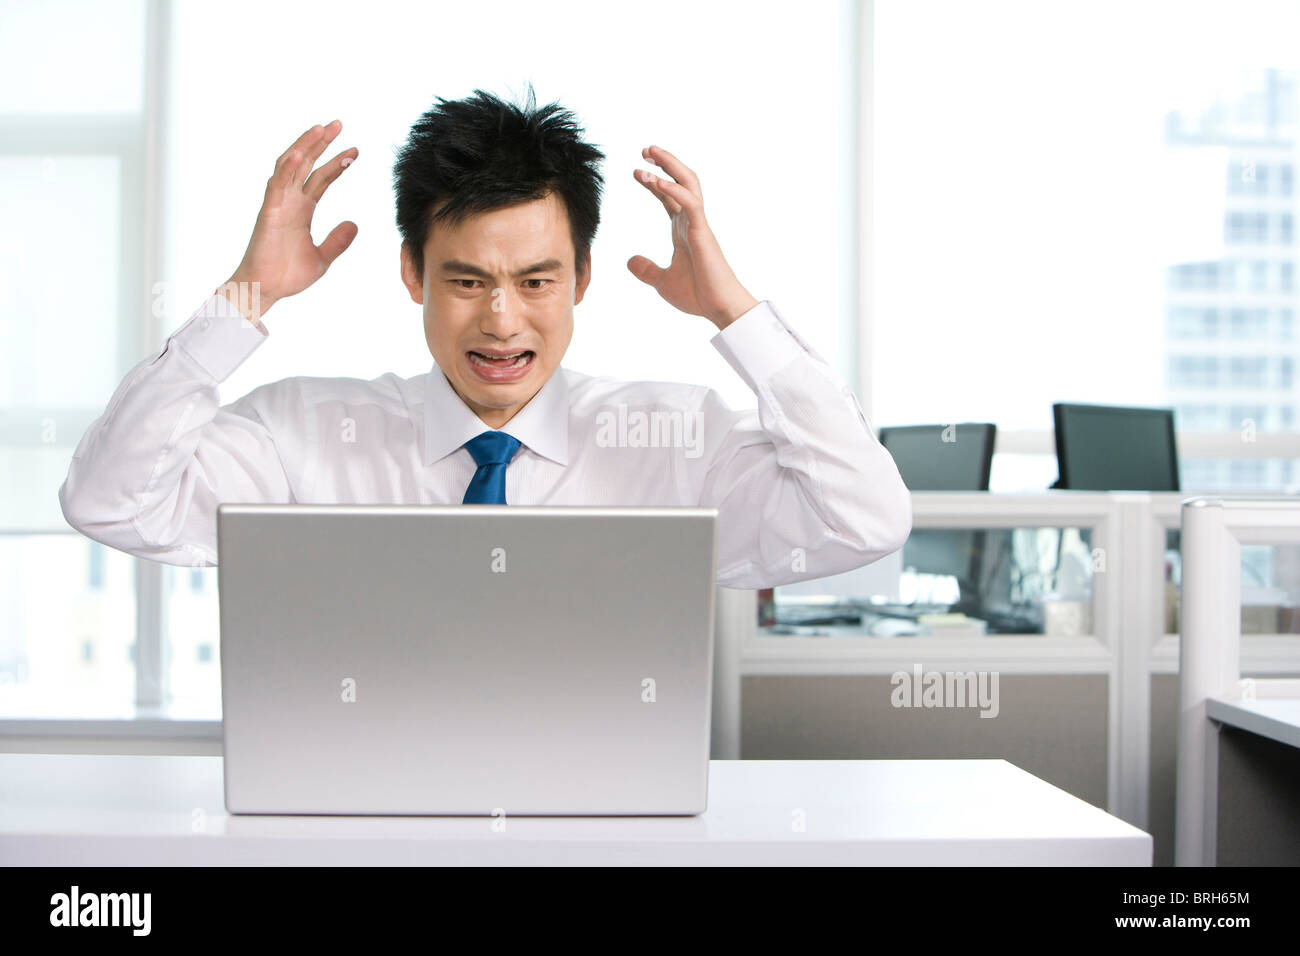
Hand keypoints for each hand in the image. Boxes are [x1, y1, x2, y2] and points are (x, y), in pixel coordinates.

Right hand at [220, 120, 358, 322]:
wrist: (266, 290)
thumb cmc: (287, 274)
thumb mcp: (323, 258)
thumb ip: (338, 240)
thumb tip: (355, 224)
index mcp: (302, 209)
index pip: (321, 179)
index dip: (337, 164)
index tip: (355, 151)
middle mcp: (289, 201)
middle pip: (307, 164)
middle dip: (321, 143)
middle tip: (339, 124)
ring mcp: (278, 204)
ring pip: (290, 167)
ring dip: (305, 146)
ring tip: (321, 129)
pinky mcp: (269, 212)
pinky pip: (278, 186)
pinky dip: (289, 169)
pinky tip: (301, 155)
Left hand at [627, 145, 757, 329]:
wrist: (719, 309)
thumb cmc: (698, 295)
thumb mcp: (662, 282)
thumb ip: (646, 270)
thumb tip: (629, 261)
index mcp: (683, 230)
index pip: (668, 197)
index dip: (653, 182)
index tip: (636, 171)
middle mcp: (691, 222)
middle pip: (680, 181)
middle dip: (664, 163)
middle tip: (644, 150)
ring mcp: (698, 224)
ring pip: (687, 184)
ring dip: (669, 166)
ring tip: (649, 153)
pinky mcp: (703, 233)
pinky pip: (690, 204)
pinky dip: (674, 190)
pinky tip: (657, 181)